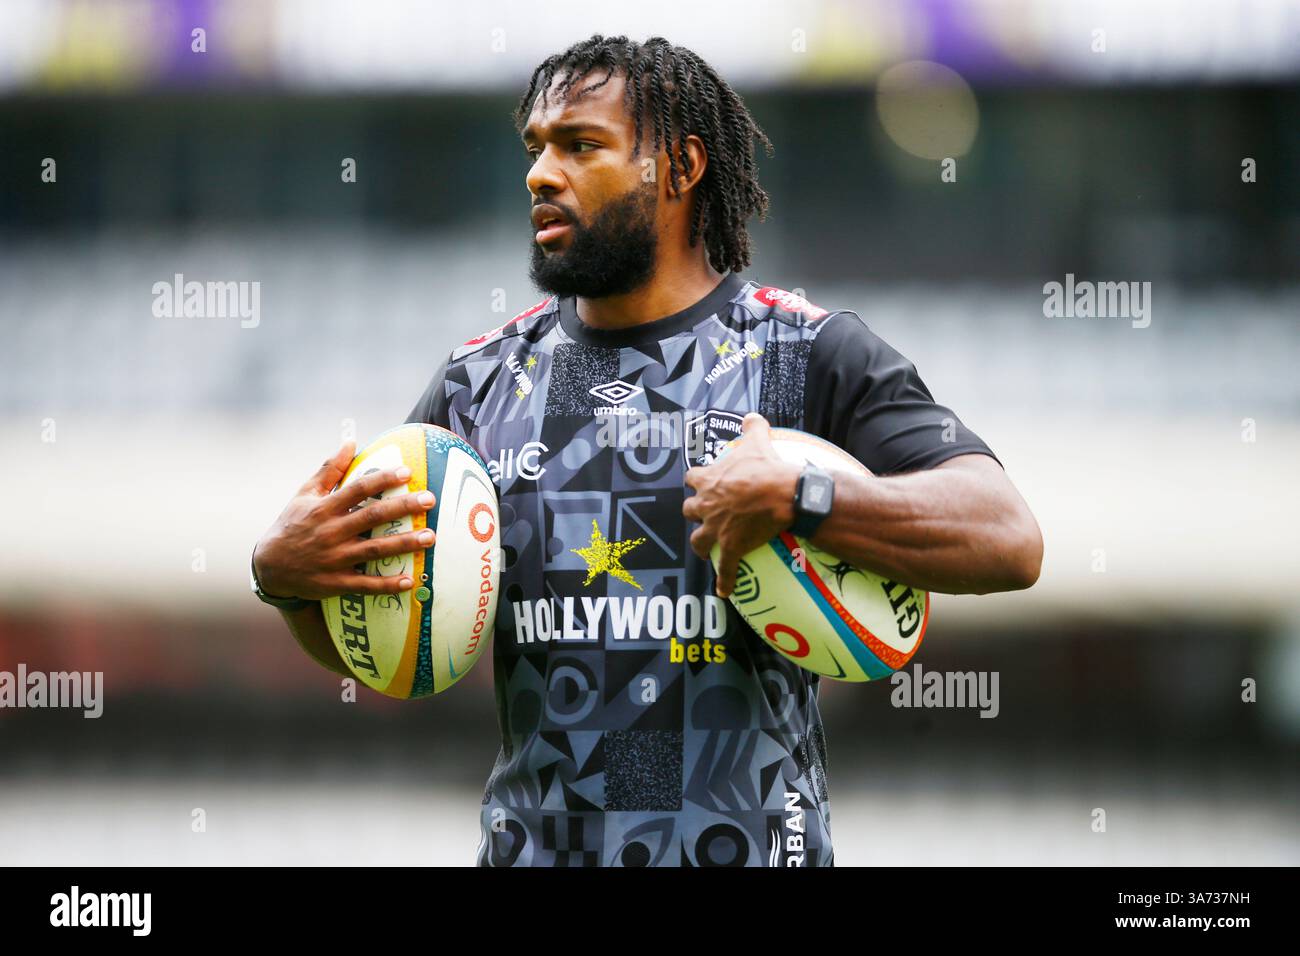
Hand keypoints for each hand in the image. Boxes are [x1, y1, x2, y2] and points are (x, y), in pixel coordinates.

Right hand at [253, 441, 436, 599]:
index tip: (406, 471)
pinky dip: (387, 585)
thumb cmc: (292, 524)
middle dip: (402, 507)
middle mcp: (331, 532)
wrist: (270, 567)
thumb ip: (329, 469)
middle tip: (430, 499)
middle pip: (372, 517)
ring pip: (374, 550)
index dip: (382, 479)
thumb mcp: (304, 494)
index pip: (358, 489)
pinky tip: (409, 581)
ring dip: (404, 544)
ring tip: (430, 537)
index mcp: (324, 508)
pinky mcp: (336, 583)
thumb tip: (350, 441)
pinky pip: (365, 584)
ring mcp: (334, 559)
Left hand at [682, 413, 800, 597]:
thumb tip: (752, 416)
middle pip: (689, 510)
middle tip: (704, 514)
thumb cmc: (766, 468)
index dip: (696, 481)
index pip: (691, 479)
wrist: (781, 494)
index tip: (701, 482)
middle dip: (695, 512)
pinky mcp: (730, 547)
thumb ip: (752, 427)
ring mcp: (716, 528)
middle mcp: (707, 505)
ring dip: (701, 544)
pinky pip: (725, 568)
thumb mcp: (757, 441)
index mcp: (709, 480)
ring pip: (698, 540)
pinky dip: (724, 581)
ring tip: (706, 549)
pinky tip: (723, 590)